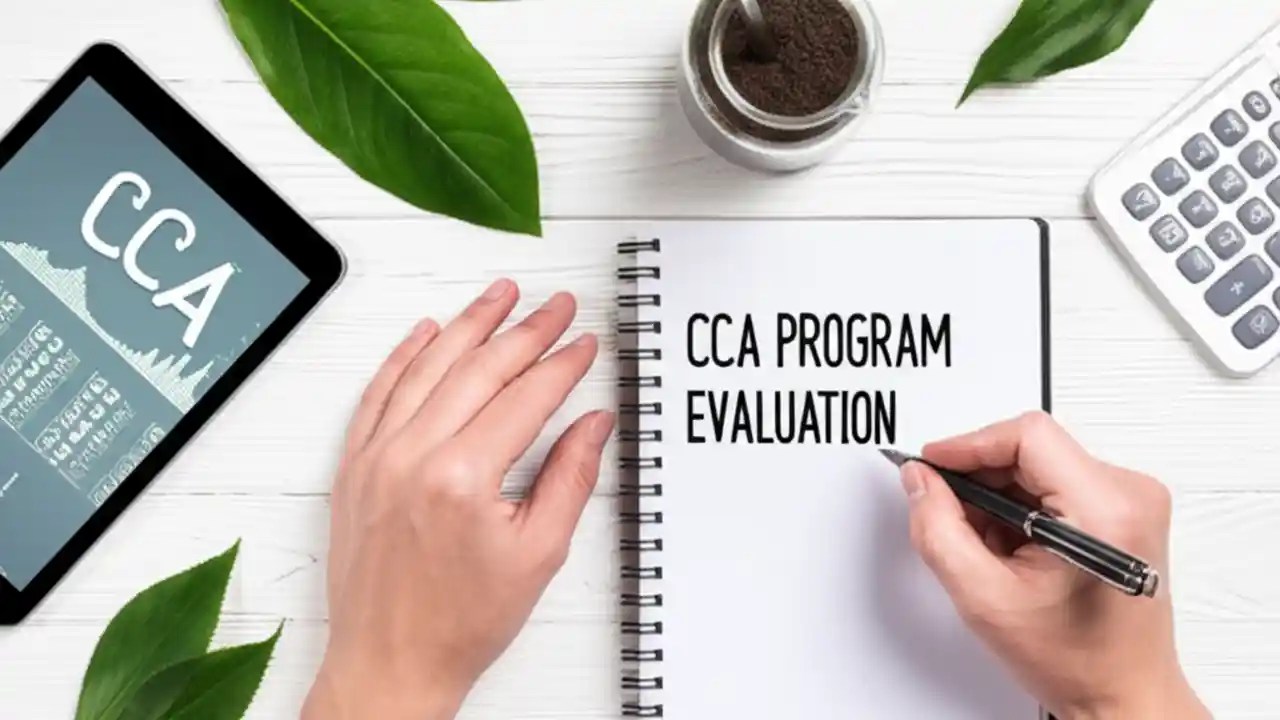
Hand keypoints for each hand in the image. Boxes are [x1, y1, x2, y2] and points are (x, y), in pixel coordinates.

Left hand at [302, 280, 613, 719]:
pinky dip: (404, 356)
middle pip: (479, 369)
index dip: (562, 364)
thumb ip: (571, 478)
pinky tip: (426, 331)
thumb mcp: (539, 554)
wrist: (390, 662)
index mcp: (464, 478)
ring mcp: (376, 457)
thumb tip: (594, 422)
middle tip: (556, 304)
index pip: (525, 397)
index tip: (585, 343)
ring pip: (428, 367)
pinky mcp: (353, 466)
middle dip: (525, 330)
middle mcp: (413, 456)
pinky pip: (378, 392)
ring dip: (468, 324)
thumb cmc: (460, 622)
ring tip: (500, 295)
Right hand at [901, 412, 1210, 719]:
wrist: (1123, 693)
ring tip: (986, 544)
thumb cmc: (1077, 660)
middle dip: (980, 476)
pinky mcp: (1125, 507)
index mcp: (1106, 512)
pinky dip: (1021, 504)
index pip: (1028, 436)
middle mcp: (1131, 495)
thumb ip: (939, 529)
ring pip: (1039, 462)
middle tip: (949, 512)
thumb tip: (921, 481)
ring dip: (999, 494)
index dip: (969, 445)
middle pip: (1032, 446)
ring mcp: (1133, 499)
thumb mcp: (984, 597)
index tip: (933, 464)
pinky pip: (1056, 479)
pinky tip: (1011, 544)